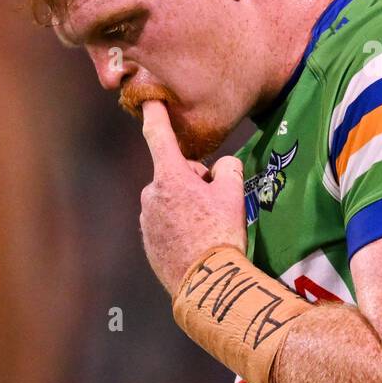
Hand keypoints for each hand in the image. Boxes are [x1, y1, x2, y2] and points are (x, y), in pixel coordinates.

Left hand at [139, 101, 246, 295]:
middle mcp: (151, 194)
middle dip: (193, 181)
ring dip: (186, 205)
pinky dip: (180, 226)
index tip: (149, 100)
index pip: (158, 136)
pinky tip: (198, 241)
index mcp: (170, 177)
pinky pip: (165, 223)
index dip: (155, 114)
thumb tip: (222, 167)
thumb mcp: (234, 193)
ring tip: (208, 227)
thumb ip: (229, 168)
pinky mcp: (148, 242)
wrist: (206, 283)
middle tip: (216, 203)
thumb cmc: (221, 233)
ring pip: (170, 200)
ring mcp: (147, 220)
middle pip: (174, 174)